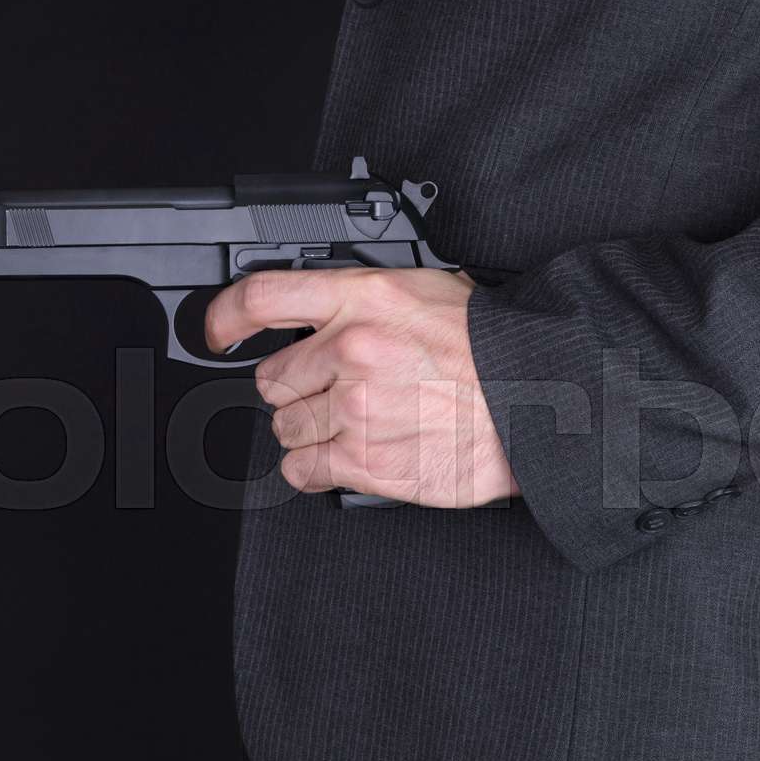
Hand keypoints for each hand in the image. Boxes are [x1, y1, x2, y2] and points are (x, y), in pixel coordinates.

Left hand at [204, 268, 519, 506]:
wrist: (541, 398)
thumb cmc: (492, 349)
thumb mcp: (426, 291)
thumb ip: (363, 300)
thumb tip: (318, 315)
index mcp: (364, 299)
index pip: (263, 298)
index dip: (226, 318)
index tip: (218, 334)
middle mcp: (352, 350)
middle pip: (271, 378)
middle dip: (298, 389)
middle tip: (339, 391)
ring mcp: (356, 409)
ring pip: (285, 427)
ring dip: (310, 430)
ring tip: (358, 424)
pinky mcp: (367, 461)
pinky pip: (304, 469)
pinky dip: (319, 468)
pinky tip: (351, 455)